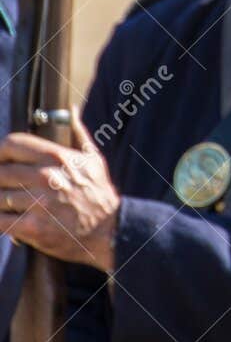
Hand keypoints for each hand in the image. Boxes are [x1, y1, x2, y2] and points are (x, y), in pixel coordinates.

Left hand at [0, 115, 119, 272]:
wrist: (109, 231)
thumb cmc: (99, 194)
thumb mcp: (93, 159)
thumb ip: (78, 132)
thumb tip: (71, 110)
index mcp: (56, 156)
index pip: (11, 144)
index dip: (1, 152)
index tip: (3, 161)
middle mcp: (45, 177)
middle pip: (1, 172)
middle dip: (2, 181)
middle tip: (8, 187)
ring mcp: (38, 202)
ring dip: (2, 202)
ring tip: (13, 205)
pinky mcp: (33, 227)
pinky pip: (0, 220)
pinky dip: (2, 221)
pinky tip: (10, 220)